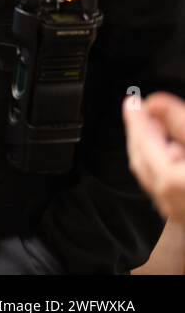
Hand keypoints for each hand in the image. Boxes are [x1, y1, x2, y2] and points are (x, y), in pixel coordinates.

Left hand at [123, 92, 184, 223]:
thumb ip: (180, 123)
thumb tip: (154, 102)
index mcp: (172, 182)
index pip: (143, 142)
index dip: (136, 118)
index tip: (132, 100)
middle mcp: (170, 201)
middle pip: (142, 160)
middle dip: (139, 133)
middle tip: (140, 110)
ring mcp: (178, 212)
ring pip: (153, 174)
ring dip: (151, 148)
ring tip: (158, 126)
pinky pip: (165, 186)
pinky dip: (164, 164)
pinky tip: (175, 153)